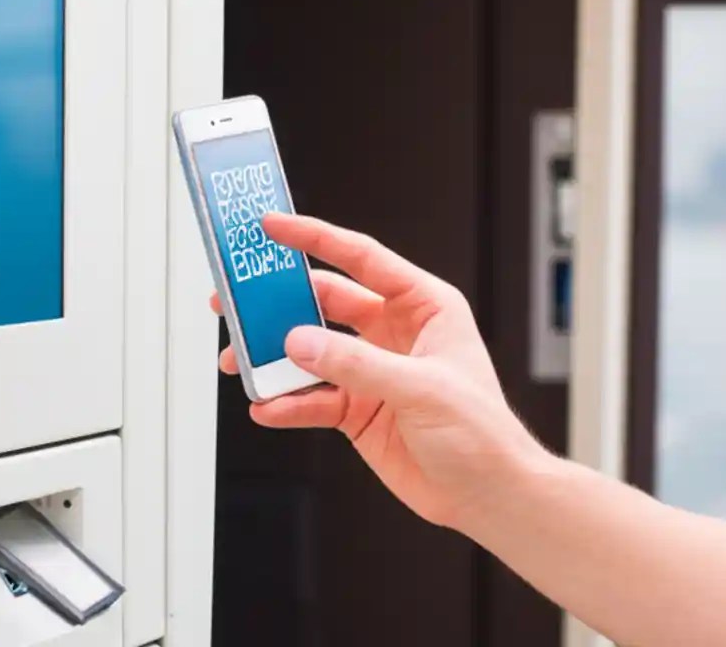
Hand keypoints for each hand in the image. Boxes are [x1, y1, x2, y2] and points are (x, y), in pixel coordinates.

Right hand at [212, 213, 549, 529]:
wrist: (488, 497)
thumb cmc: (483, 434)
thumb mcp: (421, 388)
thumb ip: (356, 364)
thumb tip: (299, 342)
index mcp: (423, 306)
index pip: (361, 259)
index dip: (315, 238)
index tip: (271, 228)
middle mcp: (393, 332)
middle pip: (323, 303)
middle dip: (277, 303)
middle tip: (236, 301)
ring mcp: (370, 372)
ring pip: (308, 352)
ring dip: (274, 357)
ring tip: (243, 362)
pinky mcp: (356, 410)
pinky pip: (311, 399)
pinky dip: (287, 403)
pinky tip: (268, 407)